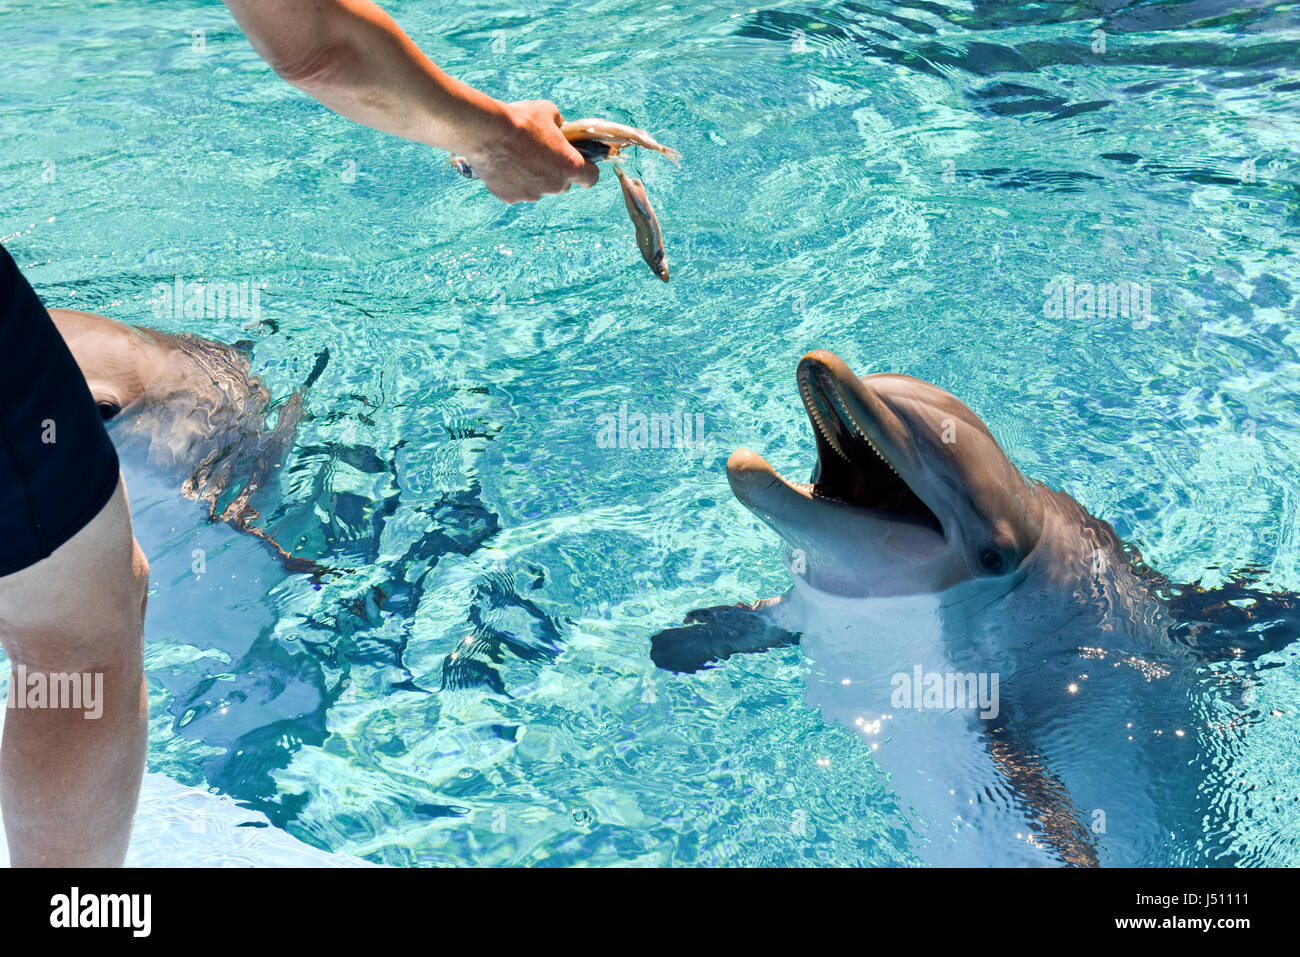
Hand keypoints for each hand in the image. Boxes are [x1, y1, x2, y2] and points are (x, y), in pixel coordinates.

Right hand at [461, 100, 598, 202]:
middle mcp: (554, 185)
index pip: (590, 178)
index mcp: (569, 166)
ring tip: (517, 156)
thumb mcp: (549, 112)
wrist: (486, 131)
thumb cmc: (520, 120)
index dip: (587, 170)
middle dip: (556, 172)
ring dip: (533, 177)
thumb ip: (560, 126)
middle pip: (562, 184)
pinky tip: (503, 164)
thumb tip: (559, 129)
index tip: (581, 164)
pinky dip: (512, 181)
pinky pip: (516, 191)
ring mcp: (531, 194)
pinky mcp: (510, 197)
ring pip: (538, 189)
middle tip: (542, 154)